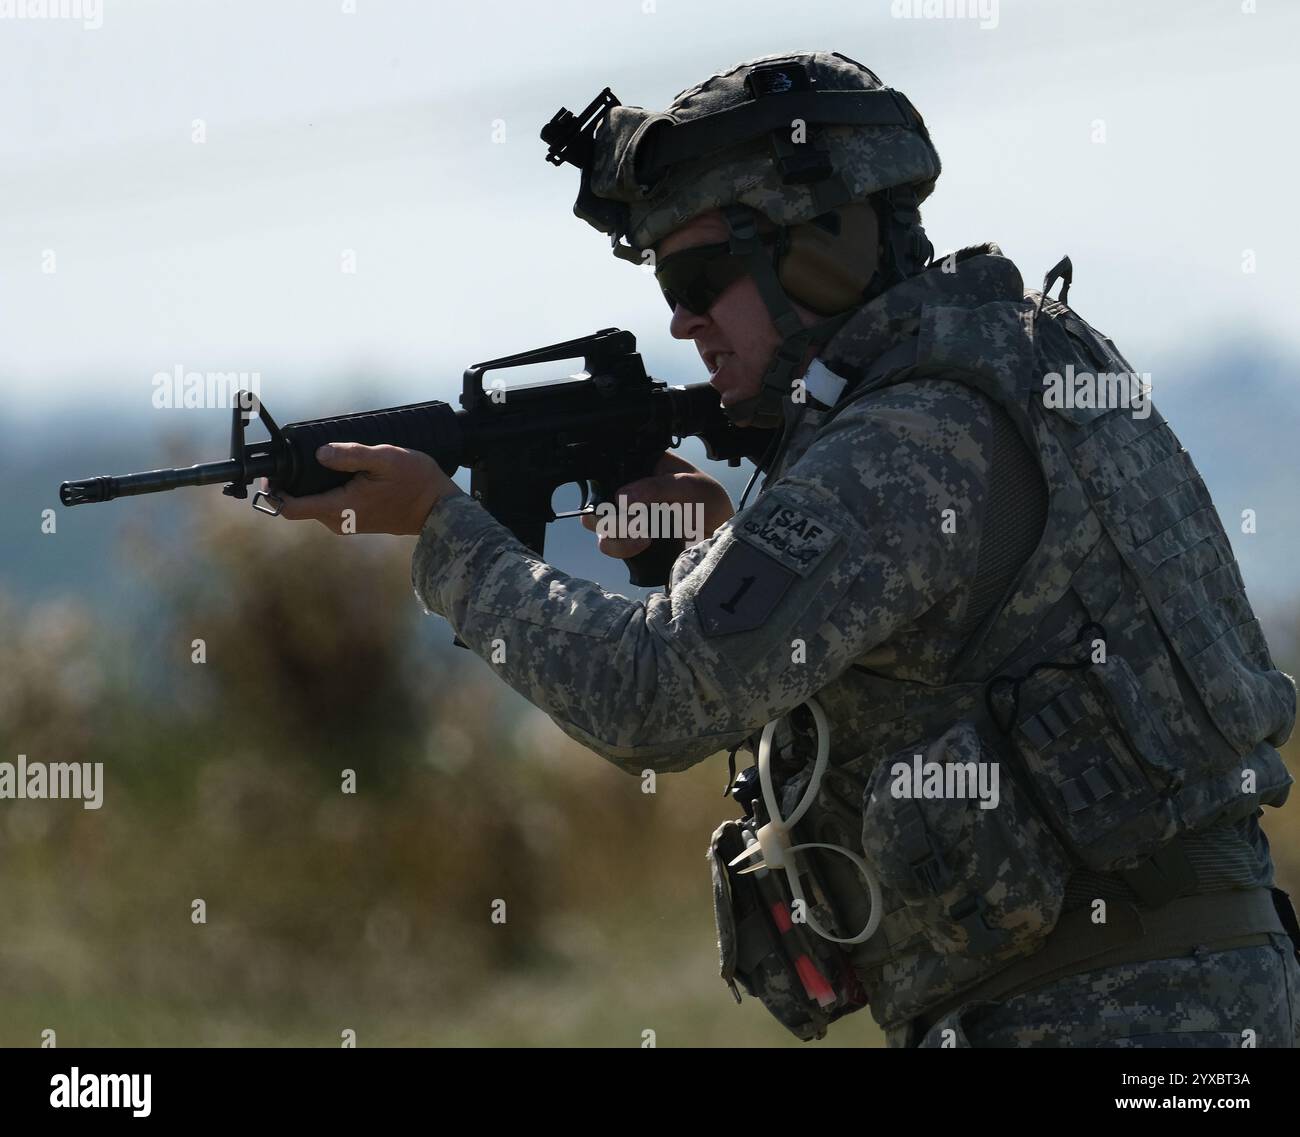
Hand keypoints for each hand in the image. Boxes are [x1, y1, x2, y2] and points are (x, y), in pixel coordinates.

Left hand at [273, 443, 459, 534]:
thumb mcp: (385, 459)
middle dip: (293, 483)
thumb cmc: (416, 483)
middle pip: (299, 504)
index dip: (273, 491)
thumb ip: (351, 455)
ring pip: (314, 504)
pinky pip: (329, 505)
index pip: (290, 508)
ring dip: (311, 485)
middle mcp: (339, 521)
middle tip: (297, 455)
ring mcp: (347, 523)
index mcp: (340, 508)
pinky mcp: (355, 521)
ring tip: (321, 460)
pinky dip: (326, 490)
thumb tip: (320, 453)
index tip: (271, 472)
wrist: (439, 510)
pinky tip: (339, 472)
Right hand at [580, 451, 734, 559]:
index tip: (617, 492)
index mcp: (643, 465)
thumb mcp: (688, 485)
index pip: (609, 465)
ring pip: (598, 522)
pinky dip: (622, 546)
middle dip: (606, 508)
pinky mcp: (630, 540)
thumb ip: (655, 488)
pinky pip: (610, 544)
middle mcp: (630, 489)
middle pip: (597, 495)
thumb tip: (621, 497)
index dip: (603, 477)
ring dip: (615, 529)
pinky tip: (644, 543)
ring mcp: (628, 515)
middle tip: (629, 517)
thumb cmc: (709, 503)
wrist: (721, 540)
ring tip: (641, 534)